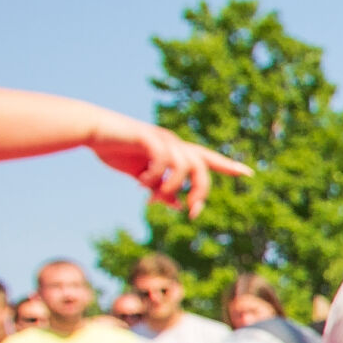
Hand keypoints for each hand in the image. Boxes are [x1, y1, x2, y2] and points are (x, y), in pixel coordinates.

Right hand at [86, 112, 251, 218]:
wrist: (92, 130)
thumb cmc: (116, 150)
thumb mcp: (141, 176)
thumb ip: (159, 189)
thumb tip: (177, 204)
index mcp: (175, 151)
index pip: (207, 158)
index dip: (228, 165)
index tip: (249, 173)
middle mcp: (173, 143)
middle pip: (202, 168)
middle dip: (201, 191)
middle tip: (193, 211)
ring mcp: (162, 139)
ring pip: (185, 166)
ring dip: (173, 186)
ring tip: (153, 197)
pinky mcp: (148, 138)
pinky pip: (163, 161)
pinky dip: (155, 177)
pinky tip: (140, 182)